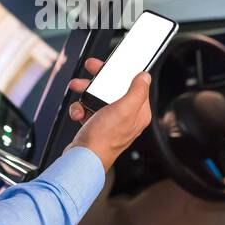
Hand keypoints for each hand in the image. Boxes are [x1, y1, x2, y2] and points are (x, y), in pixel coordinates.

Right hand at [65, 57, 152, 172]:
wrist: (82, 159)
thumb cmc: (103, 139)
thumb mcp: (123, 109)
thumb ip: (137, 91)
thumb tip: (145, 77)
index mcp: (138, 113)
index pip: (135, 85)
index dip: (122, 72)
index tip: (112, 65)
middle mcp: (126, 117)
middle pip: (114, 89)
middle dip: (99, 80)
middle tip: (91, 69)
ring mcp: (110, 122)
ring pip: (99, 98)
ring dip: (86, 93)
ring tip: (78, 89)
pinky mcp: (96, 126)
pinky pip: (88, 109)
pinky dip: (81, 108)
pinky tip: (78, 112)